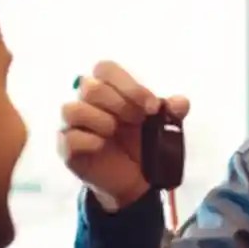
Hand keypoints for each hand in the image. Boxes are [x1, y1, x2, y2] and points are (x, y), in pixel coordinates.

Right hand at [59, 61, 190, 210]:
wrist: (135, 178)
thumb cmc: (142, 142)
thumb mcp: (162, 125)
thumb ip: (172, 111)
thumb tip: (181, 102)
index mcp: (108, 89)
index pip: (105, 69)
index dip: (129, 84)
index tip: (152, 107)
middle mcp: (86, 102)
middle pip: (90, 87)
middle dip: (119, 103)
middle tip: (137, 121)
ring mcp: (73, 125)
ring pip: (72, 109)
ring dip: (101, 120)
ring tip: (114, 132)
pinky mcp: (67, 148)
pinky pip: (69, 138)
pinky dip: (89, 141)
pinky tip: (102, 147)